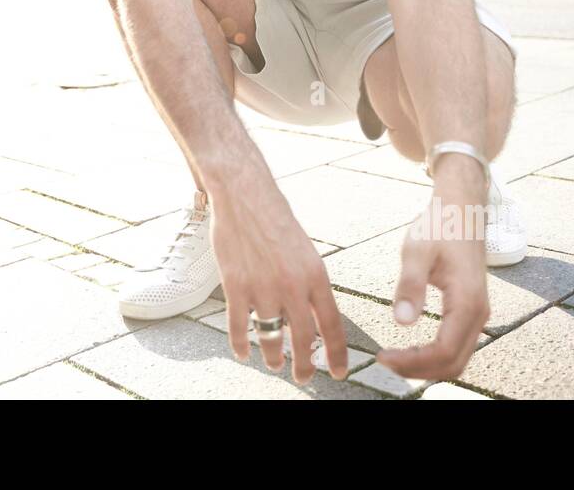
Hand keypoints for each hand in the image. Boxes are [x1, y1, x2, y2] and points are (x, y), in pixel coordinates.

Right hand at [210, 185, 349, 384]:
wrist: (245, 197)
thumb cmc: (276, 220)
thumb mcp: (305, 251)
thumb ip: (309, 284)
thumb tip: (310, 316)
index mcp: (316, 276)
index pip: (331, 325)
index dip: (336, 354)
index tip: (338, 372)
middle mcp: (292, 287)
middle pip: (302, 340)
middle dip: (304, 365)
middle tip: (303, 378)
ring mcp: (262, 289)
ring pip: (270, 337)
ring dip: (273, 357)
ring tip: (274, 365)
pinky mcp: (235, 287)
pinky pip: (239, 327)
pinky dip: (241, 344)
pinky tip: (243, 352)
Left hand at [375, 156, 489, 381]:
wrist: (462, 208)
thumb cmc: (438, 225)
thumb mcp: (417, 249)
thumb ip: (410, 284)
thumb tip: (402, 322)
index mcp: (467, 302)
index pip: (443, 351)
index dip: (412, 362)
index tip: (381, 356)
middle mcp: (479, 314)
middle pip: (453, 363)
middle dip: (418, 370)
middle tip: (384, 361)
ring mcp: (479, 314)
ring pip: (458, 359)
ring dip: (427, 366)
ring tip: (394, 358)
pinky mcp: (473, 311)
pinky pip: (458, 346)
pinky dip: (436, 355)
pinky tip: (411, 348)